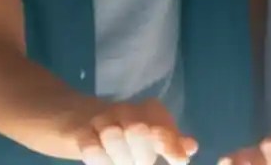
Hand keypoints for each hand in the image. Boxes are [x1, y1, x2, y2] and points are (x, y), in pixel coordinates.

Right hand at [67, 99, 196, 164]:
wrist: (79, 118)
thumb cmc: (125, 134)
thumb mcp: (152, 137)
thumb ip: (171, 143)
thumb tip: (191, 146)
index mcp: (150, 112)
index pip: (163, 125)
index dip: (171, 145)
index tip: (178, 161)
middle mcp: (126, 111)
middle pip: (137, 130)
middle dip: (141, 155)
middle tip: (142, 163)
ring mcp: (101, 119)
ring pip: (113, 136)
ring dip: (120, 158)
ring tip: (123, 162)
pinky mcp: (79, 130)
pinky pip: (91, 146)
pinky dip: (101, 159)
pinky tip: (107, 163)